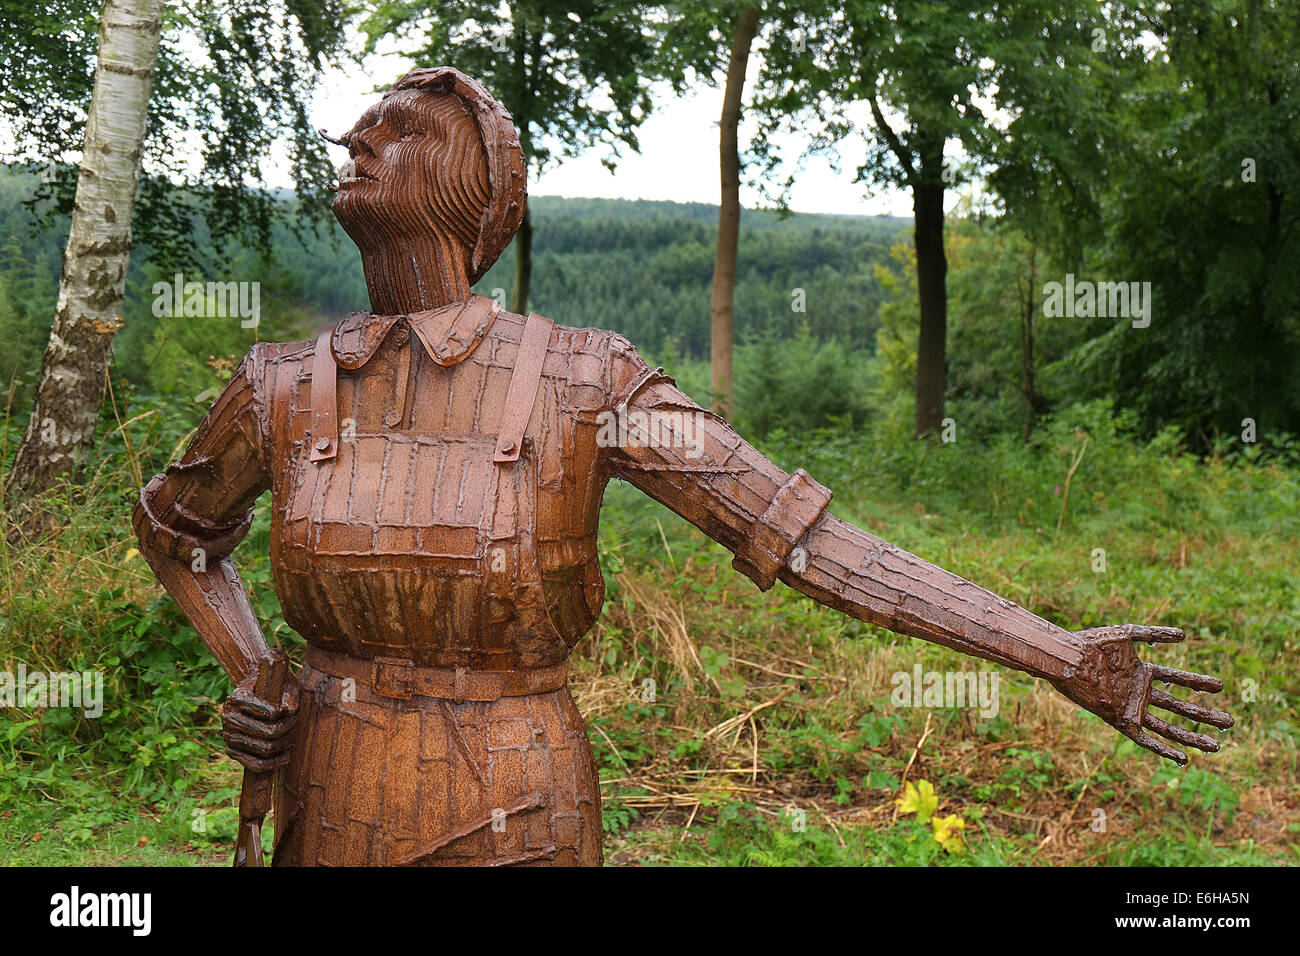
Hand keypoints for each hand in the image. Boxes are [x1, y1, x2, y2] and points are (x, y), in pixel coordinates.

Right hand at [220, 653, 299, 771]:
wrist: (253, 696)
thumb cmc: (274, 687)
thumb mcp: (285, 685)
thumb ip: (290, 696)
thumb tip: (289, 711)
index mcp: (237, 697)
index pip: (271, 712)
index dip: (288, 714)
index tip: (294, 711)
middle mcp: (228, 716)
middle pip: (270, 733)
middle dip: (288, 729)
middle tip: (296, 722)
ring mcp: (228, 735)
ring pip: (265, 749)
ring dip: (285, 744)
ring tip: (292, 735)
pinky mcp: (232, 751)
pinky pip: (256, 765)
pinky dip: (275, 762)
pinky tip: (287, 755)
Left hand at [1048, 624, 1232, 765]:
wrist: (1066, 659)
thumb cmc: (1091, 644)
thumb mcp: (1127, 634)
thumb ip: (1154, 634)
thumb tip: (1185, 636)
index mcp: (1142, 672)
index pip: (1178, 679)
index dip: (1198, 683)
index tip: (1220, 686)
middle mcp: (1139, 693)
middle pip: (1179, 707)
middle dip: (1204, 715)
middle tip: (1230, 722)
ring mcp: (1131, 708)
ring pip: (1168, 727)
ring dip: (1191, 737)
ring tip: (1217, 746)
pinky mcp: (1119, 720)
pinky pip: (1144, 739)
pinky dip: (1163, 749)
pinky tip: (1183, 759)